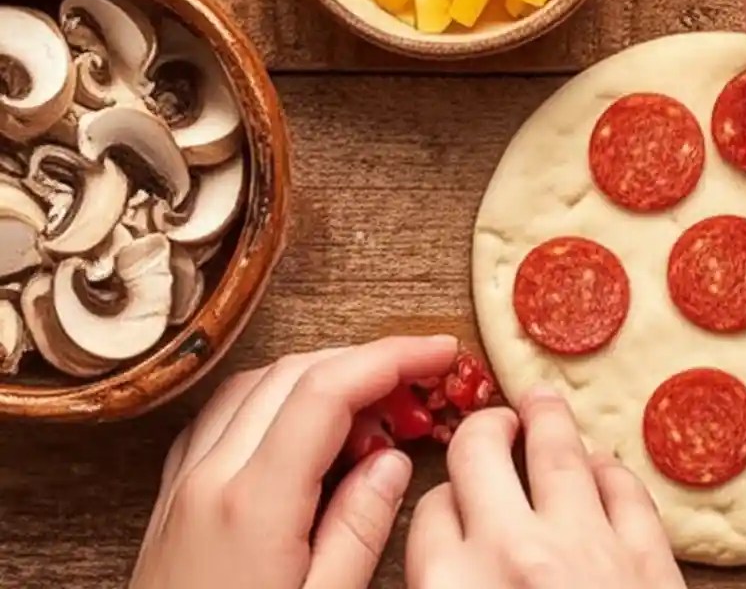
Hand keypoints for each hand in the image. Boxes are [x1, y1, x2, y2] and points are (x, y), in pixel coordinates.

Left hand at [131, 336, 457, 588]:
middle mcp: (209, 478)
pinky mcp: (173, 498)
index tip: (438, 354)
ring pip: (255, 387)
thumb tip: (390, 460)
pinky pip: (224, 417)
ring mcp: (183, 484)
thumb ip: (361, 526)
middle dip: (364, 363)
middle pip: (293, 374)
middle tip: (420, 386)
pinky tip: (307, 434)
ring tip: (374, 415)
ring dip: (320, 378)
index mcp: (252, 504)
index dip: (390, 359)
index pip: (327, 391)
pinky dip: (275, 401)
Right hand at [406, 388, 685, 588]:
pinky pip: (626, 496)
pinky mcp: (649, 566)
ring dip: (549, 421)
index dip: (443, 500)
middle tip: (494, 423)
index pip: (432, 514)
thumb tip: (449, 559)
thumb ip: (447, 582)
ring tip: (544, 401)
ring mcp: (586, 552)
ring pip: (559, 456)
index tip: (454, 501)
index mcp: (449, 585)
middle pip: (482, 455)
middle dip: (485, 429)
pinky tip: (604, 466)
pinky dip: (611, 473)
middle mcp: (513, 553)